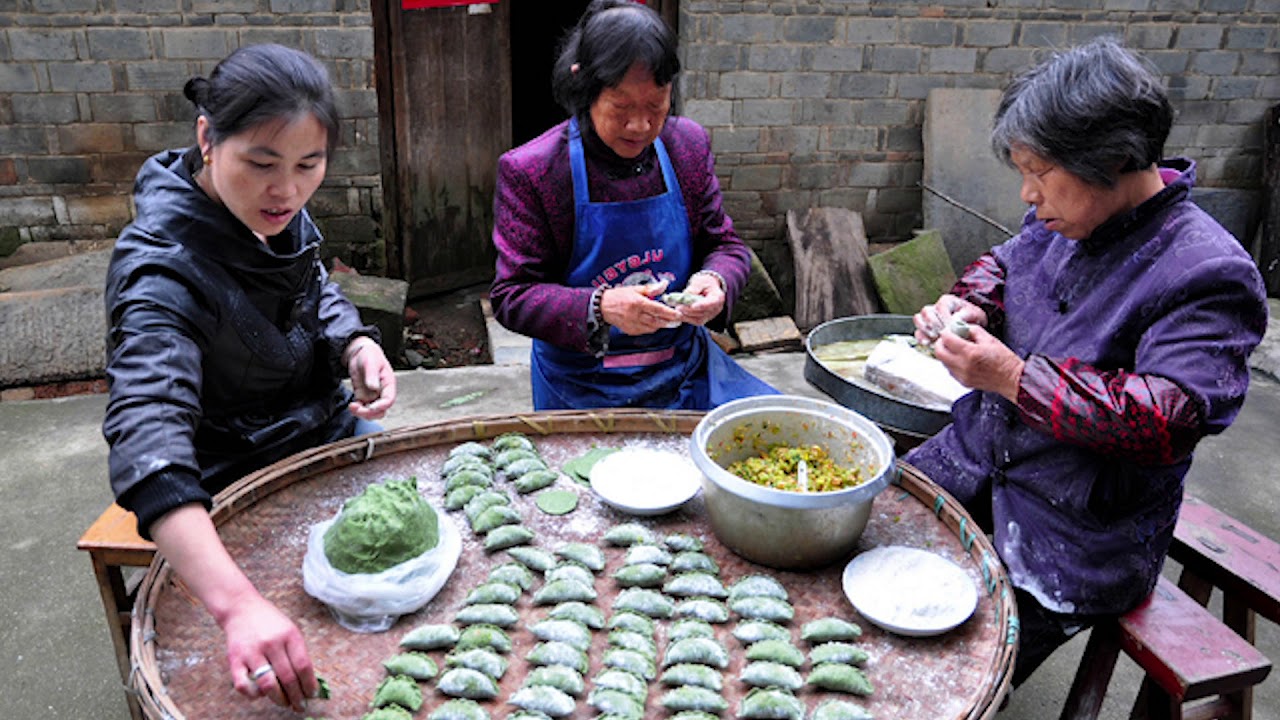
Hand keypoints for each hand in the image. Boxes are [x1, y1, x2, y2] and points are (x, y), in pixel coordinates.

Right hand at [149, 506, 319, 712]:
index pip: (303, 666)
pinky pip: (244, 685)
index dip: (310, 684)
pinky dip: (254, 695)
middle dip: (297, 696)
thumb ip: (298, 652)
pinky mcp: (235, 660)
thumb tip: (308, 679)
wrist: (240, 608)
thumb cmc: (269, 621)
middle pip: (288, 678)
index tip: (312, 695)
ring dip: (279, 699)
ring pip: (268, 685)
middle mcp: (272, 643)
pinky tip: (261, 695)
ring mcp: (252, 652)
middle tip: (300, 706)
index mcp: (289, 635)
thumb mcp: (290, 630)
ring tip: (285, 703)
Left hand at [344, 336, 395, 418]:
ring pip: (372, 412)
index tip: (371, 407)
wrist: (360, 353)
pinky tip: (352, 406)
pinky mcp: (363, 396)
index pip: (389, 400)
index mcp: (388, 383)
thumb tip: (374, 387)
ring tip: (353, 407)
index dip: (381, 406)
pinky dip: (357, 410)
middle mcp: (382, 391)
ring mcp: (373, 395)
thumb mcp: (371, 362)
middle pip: (381, 410)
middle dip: (370, 413)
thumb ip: (372, 375)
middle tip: (359, 408)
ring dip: (363, 413)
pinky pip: (362, 408)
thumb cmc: (369, 354)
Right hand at [600, 283, 680, 335]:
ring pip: (652, 327)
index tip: (679, 314)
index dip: (670, 313)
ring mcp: (633, 324)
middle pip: (657, 321)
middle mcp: (636, 315)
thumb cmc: (619, 295)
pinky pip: (645, 331)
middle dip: (669, 321)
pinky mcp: (630, 330)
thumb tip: (665, 285)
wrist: (602, 307)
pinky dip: (652, 328)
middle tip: (678, 320)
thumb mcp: (635, 288)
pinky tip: (655, 323)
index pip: (657, 309)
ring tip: (668, 321)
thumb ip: (651, 288)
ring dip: (661, 325)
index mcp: (638, 302)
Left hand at [674, 272, 725, 326]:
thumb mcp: (699, 282)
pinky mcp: (704, 319)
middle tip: (678, 306)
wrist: (708, 288)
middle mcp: (716, 308)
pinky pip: (695, 321)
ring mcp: (711, 315)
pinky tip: (679, 313)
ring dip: (686, 315)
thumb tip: (684, 297)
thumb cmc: (704, 283)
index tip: (693, 306)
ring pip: (698, 319)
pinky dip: (686, 318)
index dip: (702, 305)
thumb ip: (693, 289)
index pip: (711, 303)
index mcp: (718, 297)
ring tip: (677, 309)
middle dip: (690, 310)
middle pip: (703, 312)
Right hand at [914, 294, 987, 344]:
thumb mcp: (974, 314)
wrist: (972, 326)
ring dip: (925, 330)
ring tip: (933, 338)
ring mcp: (928, 318)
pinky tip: (928, 343)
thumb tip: (954, 321)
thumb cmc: (972, 318)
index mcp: (947, 301)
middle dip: (933, 324)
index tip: (950, 328)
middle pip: (926, 312)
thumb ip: (964, 316)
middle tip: (940, 333)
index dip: (944, 318)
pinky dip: (921, 337)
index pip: (941, 307)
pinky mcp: (925, 329)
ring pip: (918, 319)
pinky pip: (918, 331)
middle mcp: (935, 307)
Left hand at [931, 323, 1023, 401]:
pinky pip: (950, 370)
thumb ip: (972, 331)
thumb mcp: (989, 339)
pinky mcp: (963, 382)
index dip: (946, 333)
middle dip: (940, 343)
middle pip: (939, 353)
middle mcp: (963, 366)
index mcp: (970, 352)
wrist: (1012, 379)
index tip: (948, 330)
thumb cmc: (1004, 359)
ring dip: (946, 354)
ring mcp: (962, 376)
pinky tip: (961, 359)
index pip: (947, 340)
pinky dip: (951, 363)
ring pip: (943, 362)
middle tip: (947, 339)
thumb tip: (961, 327)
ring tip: (956, 349)